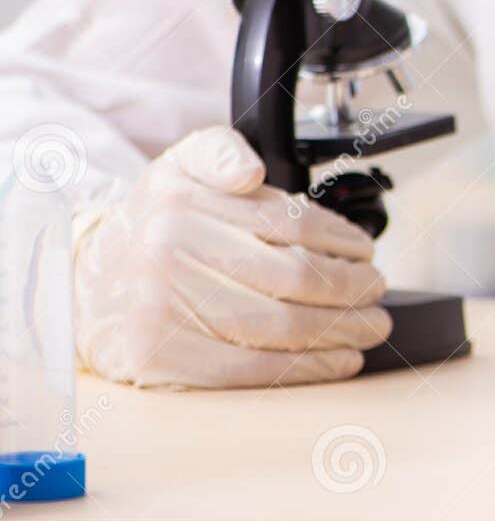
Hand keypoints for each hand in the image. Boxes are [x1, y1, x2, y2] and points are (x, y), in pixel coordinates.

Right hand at [74, 126, 391, 387]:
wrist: (90, 281)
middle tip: (377, 293)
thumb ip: (221, 151)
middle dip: (350, 289)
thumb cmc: (156, 225)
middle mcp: (171, 251)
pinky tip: (336, 361)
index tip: (366, 254)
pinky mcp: (160, 356)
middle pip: (292, 278)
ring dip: (339, 330)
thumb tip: (249, 172)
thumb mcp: (181, 165)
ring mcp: (163, 307)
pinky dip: (303, 368)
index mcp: (184, 201)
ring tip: (369, 327)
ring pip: (278, 326)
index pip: (290, 224)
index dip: (341, 241)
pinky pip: (249, 369)